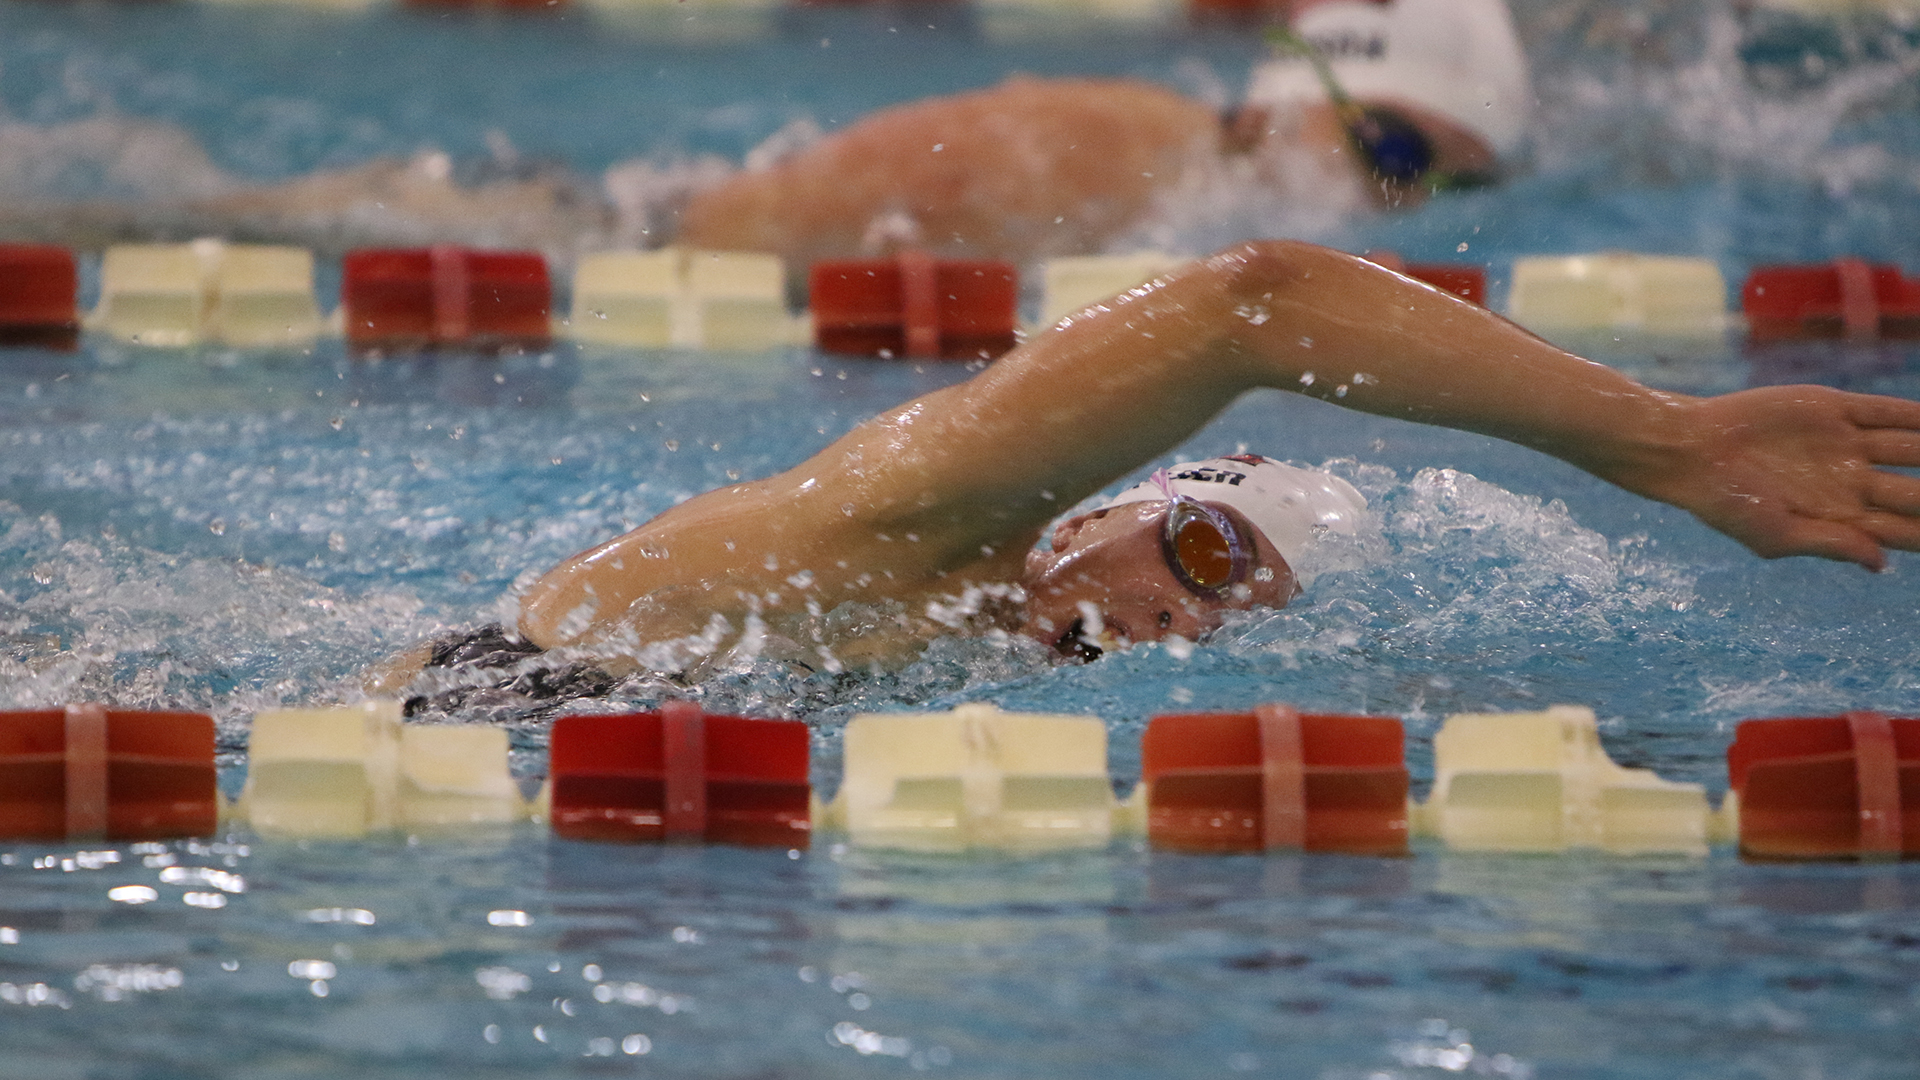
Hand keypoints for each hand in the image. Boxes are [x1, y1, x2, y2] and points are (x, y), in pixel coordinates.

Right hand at [1621, 387, 1919, 569]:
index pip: (1905, 531)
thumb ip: (1832, 545)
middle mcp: (1850, 483)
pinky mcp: (1832, 409)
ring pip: (1911, 448)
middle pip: (1917, 491)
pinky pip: (1888, 412)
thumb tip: (1882, 563)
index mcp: (1840, 520)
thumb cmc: (1724, 504)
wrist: (1690, 451)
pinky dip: (1918, 417)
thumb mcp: (1776, 537)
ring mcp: (1845, 444)